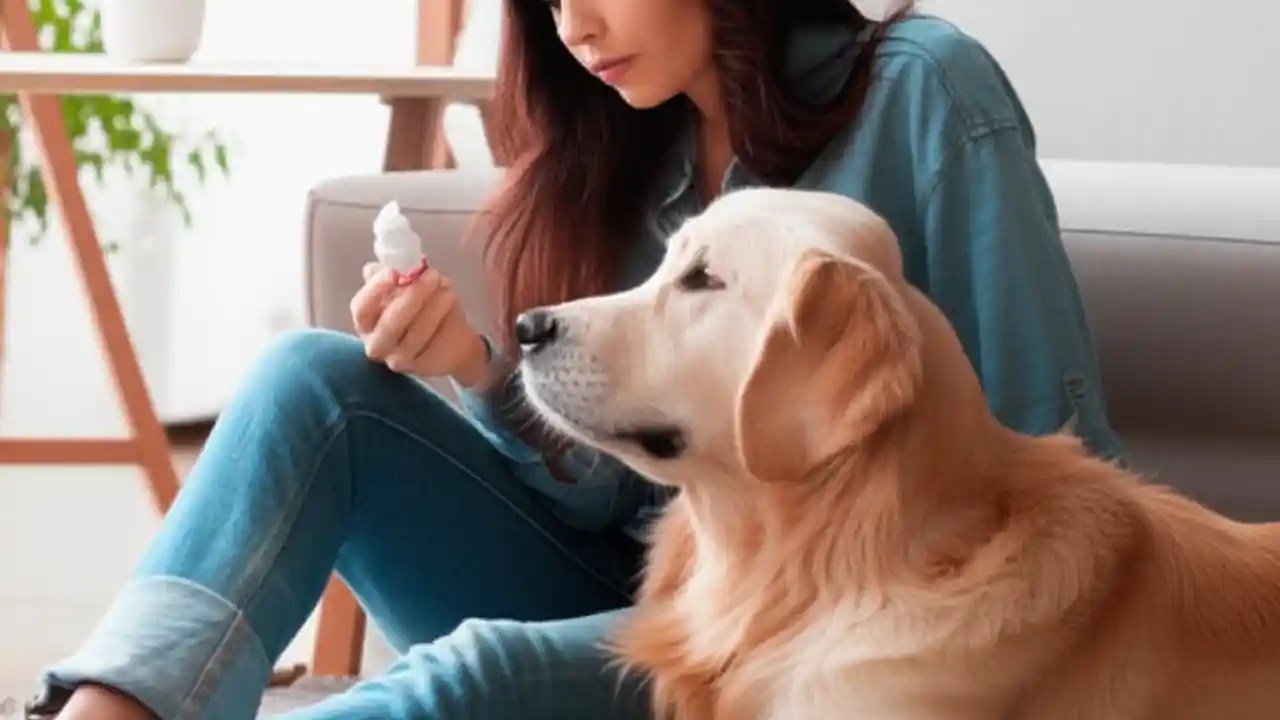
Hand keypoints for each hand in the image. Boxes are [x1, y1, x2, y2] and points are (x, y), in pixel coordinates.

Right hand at [350, 262, 489, 386]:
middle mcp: (376, 344)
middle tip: (432, 275)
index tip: (398, 271)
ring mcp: (398, 359)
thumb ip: (394, 277)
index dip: (377, 288)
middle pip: (389, 324)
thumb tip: (382, 266)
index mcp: (365, 322)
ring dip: (434, 306)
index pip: (361, 308)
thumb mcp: (407, 288)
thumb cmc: (421, 309)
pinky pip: (434, 343)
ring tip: (448, 288)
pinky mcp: (422, 366)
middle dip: (412, 296)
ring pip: (416, 334)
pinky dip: (445, 320)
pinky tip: (453, 305)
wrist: (450, 339)